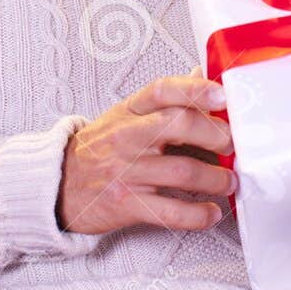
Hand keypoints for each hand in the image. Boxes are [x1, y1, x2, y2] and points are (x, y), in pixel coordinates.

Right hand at [57, 72, 231, 234]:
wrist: (58, 185)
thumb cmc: (100, 149)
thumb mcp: (125, 115)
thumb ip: (164, 100)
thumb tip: (201, 74)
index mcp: (130, 110)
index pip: (163, 90)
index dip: (196, 89)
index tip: (223, 97)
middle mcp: (128, 136)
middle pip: (179, 125)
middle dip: (216, 135)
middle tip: (233, 145)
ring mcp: (126, 171)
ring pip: (182, 171)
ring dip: (215, 178)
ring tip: (229, 181)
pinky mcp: (126, 204)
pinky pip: (170, 211)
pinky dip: (197, 215)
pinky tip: (209, 212)